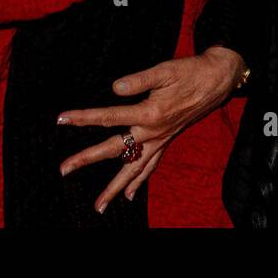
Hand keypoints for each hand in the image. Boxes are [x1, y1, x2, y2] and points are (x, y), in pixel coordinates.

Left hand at [57, 46, 244, 213]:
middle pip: (114, 149)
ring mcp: (160, 139)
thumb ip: (139, 80)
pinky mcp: (167, 140)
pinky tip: (131, 195)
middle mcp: (153, 132)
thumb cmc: (190, 72)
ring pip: (134, 168)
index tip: (61, 119)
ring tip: (99, 206)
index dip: (83, 117)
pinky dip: (140, 181)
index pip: (109, 117)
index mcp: (150, 114)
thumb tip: (114, 88)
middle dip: (87, 159)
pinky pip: (151, 166)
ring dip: (115, 187)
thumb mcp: (165, 70)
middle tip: (63, 170)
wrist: (217, 79)